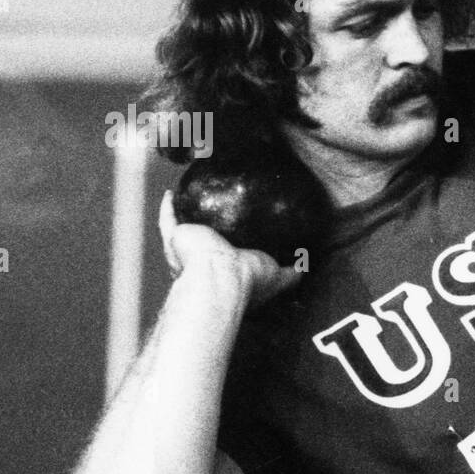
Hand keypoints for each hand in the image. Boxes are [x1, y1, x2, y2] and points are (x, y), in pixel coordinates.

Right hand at [158, 190, 301, 307]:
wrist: (222, 277)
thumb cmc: (249, 280)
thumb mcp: (278, 276)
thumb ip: (292, 271)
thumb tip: (307, 266)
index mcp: (226, 270)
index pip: (229, 255)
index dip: (233, 245)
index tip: (240, 227)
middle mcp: (204, 262)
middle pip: (204, 241)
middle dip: (207, 229)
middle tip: (215, 210)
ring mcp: (188, 250)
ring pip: (184, 229)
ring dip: (186, 215)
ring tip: (192, 198)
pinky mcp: (176, 237)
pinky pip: (168, 219)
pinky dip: (168, 207)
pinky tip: (171, 193)